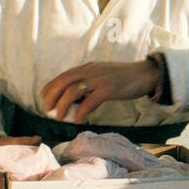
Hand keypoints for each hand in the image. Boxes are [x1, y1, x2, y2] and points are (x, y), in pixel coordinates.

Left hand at [40, 59, 162, 125]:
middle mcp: (91, 71)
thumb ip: (91, 82)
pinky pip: (89, 102)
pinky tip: (78, 120)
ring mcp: (99, 80)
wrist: (145, 74)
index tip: (43, 96)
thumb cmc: (126, 78)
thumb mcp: (104, 75)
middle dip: (52, 96)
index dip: (51, 85)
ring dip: (62, 105)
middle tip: (48, 110)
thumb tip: (78, 98)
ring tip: (59, 117)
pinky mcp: (108, 90)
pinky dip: (80, 112)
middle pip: (63, 82)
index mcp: (89, 67)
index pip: (64, 75)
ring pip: (72, 91)